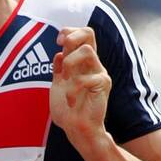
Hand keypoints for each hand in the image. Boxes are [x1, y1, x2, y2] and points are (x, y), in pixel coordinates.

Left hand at [49, 27, 110, 149]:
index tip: (57, 41)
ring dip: (70, 62)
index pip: (82, 35)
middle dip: (72, 37)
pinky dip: (72, 89)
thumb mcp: (58, 85)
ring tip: (65, 79)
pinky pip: (85, 77)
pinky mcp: (103, 84)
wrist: (76, 129)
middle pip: (89, 33)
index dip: (69, 31)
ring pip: (87, 51)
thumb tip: (58, 53)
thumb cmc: (67, 111)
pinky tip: (70, 100)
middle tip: (62, 49)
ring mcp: (99, 72)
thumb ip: (59, 69)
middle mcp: (92, 64)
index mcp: (82, 63)